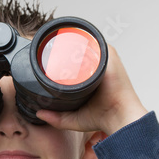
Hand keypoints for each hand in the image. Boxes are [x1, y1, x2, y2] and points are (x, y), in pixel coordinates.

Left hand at [33, 44, 148, 136]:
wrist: (120, 118)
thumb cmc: (104, 118)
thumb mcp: (75, 118)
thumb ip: (57, 118)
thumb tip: (39, 113)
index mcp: (96, 74)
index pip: (77, 58)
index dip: (64, 56)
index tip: (49, 57)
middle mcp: (102, 63)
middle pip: (80, 48)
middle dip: (65, 47)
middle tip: (48, 52)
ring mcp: (106, 57)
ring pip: (85, 44)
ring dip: (71, 43)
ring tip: (54, 44)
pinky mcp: (109, 55)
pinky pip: (93, 41)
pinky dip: (81, 40)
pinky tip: (68, 40)